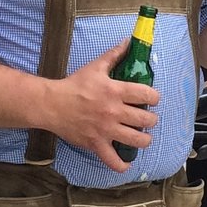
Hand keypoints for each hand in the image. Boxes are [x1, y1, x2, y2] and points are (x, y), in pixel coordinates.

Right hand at [45, 41, 159, 173]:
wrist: (52, 104)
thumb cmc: (74, 85)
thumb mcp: (95, 67)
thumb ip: (114, 55)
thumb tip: (128, 41)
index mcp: (115, 91)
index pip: (146, 94)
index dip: (155, 97)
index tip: (153, 99)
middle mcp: (113, 111)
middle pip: (146, 119)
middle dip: (151, 120)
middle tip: (147, 119)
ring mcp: (105, 130)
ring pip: (136, 140)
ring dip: (145, 140)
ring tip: (143, 137)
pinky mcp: (96, 144)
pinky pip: (113, 161)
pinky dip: (122, 165)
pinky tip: (127, 162)